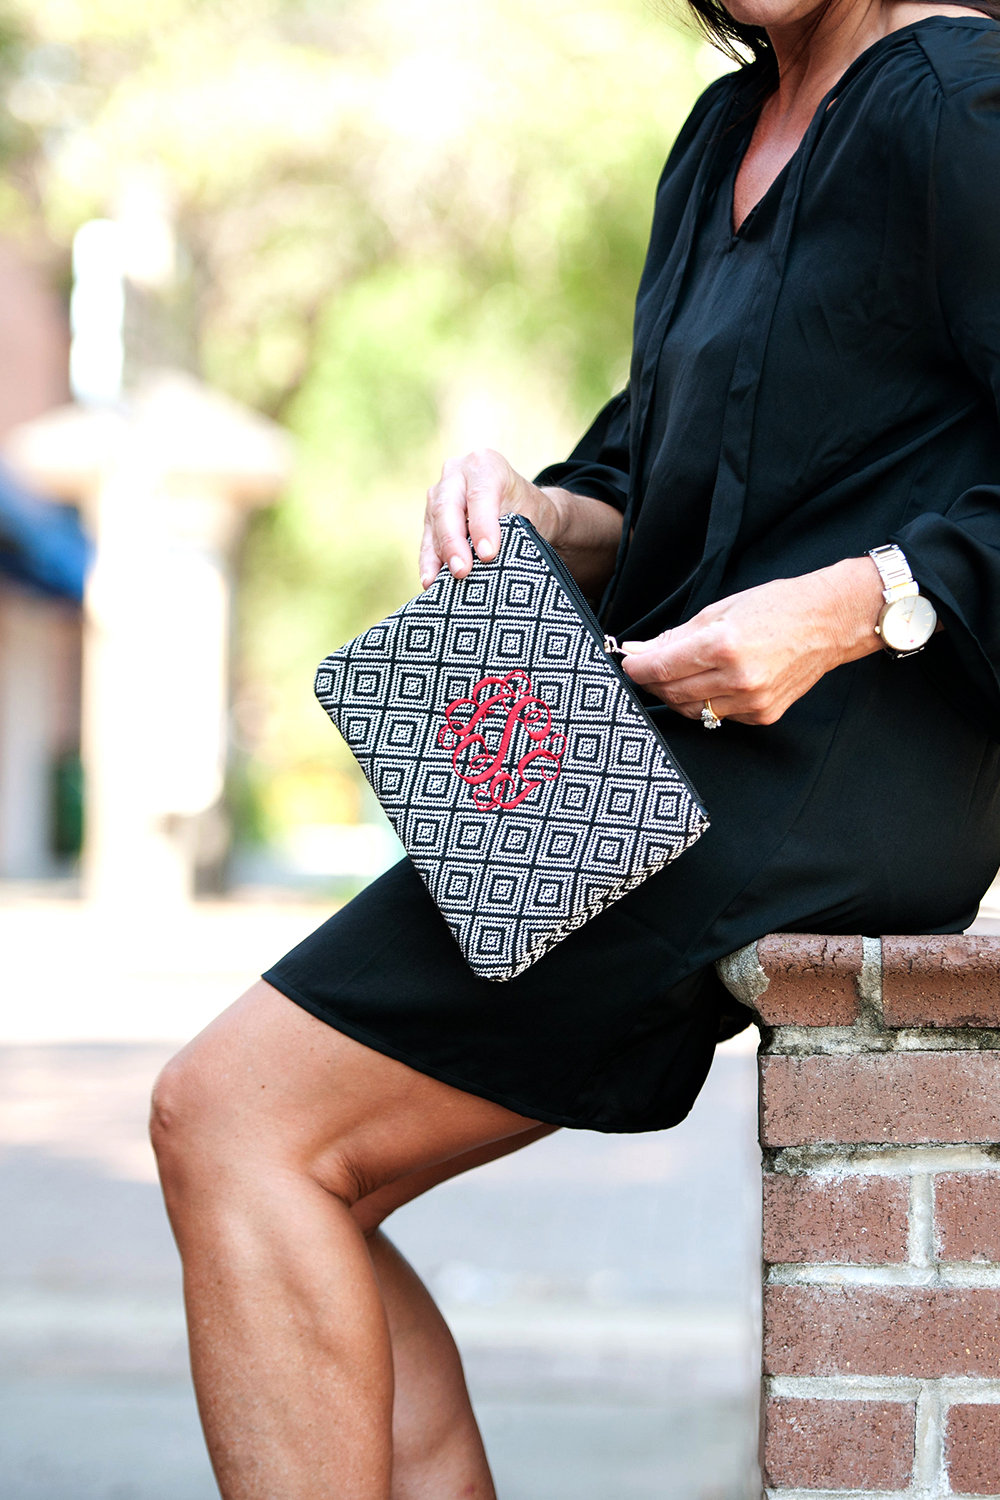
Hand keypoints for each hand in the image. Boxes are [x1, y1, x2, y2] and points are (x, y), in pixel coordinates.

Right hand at [419, 449, 558, 588]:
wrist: (521, 506)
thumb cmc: (528, 509)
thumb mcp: (528, 515)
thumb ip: (509, 531)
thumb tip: (487, 560)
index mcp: (485, 464)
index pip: (480, 495)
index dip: (482, 525)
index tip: (488, 555)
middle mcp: (456, 473)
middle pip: (448, 508)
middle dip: (453, 543)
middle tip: (462, 571)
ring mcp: (439, 493)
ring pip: (434, 525)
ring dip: (439, 556)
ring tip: (440, 583)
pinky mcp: (430, 515)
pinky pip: (428, 539)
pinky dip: (429, 561)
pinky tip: (429, 581)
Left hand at [620, 559, 884, 725]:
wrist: (829, 622)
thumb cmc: (777, 607)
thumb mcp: (720, 610)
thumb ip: (677, 636)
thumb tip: (640, 652)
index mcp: (724, 644)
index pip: (662, 668)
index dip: (637, 668)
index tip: (627, 663)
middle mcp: (738, 678)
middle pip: (673, 693)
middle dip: (653, 683)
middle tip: (647, 669)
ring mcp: (752, 701)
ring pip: (692, 711)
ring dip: (675, 696)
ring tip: (676, 676)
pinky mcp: (763, 715)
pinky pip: (718, 716)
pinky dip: (706, 703)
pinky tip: (711, 684)